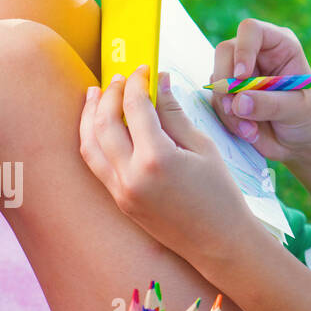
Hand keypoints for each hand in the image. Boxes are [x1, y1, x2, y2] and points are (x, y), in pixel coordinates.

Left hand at [79, 64, 255, 263]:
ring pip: (90, 144)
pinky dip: (92, 139)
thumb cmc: (220, 193)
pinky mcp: (119, 201)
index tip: (144, 68)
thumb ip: (175, 114)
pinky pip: (95, 164)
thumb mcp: (203, 147)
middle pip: (105, 123)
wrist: (218, 242)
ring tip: (96, 93)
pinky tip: (98, 125)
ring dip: (89, 115)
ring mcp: (120, 191)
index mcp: (157, 159)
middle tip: (120, 76)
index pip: (136, 107)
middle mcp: (131, 176)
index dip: (137, 82)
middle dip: (110, 94)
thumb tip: (160, 80)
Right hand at [211, 18, 310, 164]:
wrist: (302, 140)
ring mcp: (239, 73)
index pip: (252, 30)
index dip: (243, 49)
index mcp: (279, 44)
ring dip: (229, 108)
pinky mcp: (229, 94)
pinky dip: (229, 120)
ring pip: (217, 80)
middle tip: (235, 109)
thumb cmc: (308, 116)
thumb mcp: (297, 109)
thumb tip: (238, 101)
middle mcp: (256, 53)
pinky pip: (216, 102)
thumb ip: (270, 104)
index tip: (242, 76)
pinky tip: (250, 132)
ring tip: (252, 129)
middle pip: (225, 52)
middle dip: (226, 82)